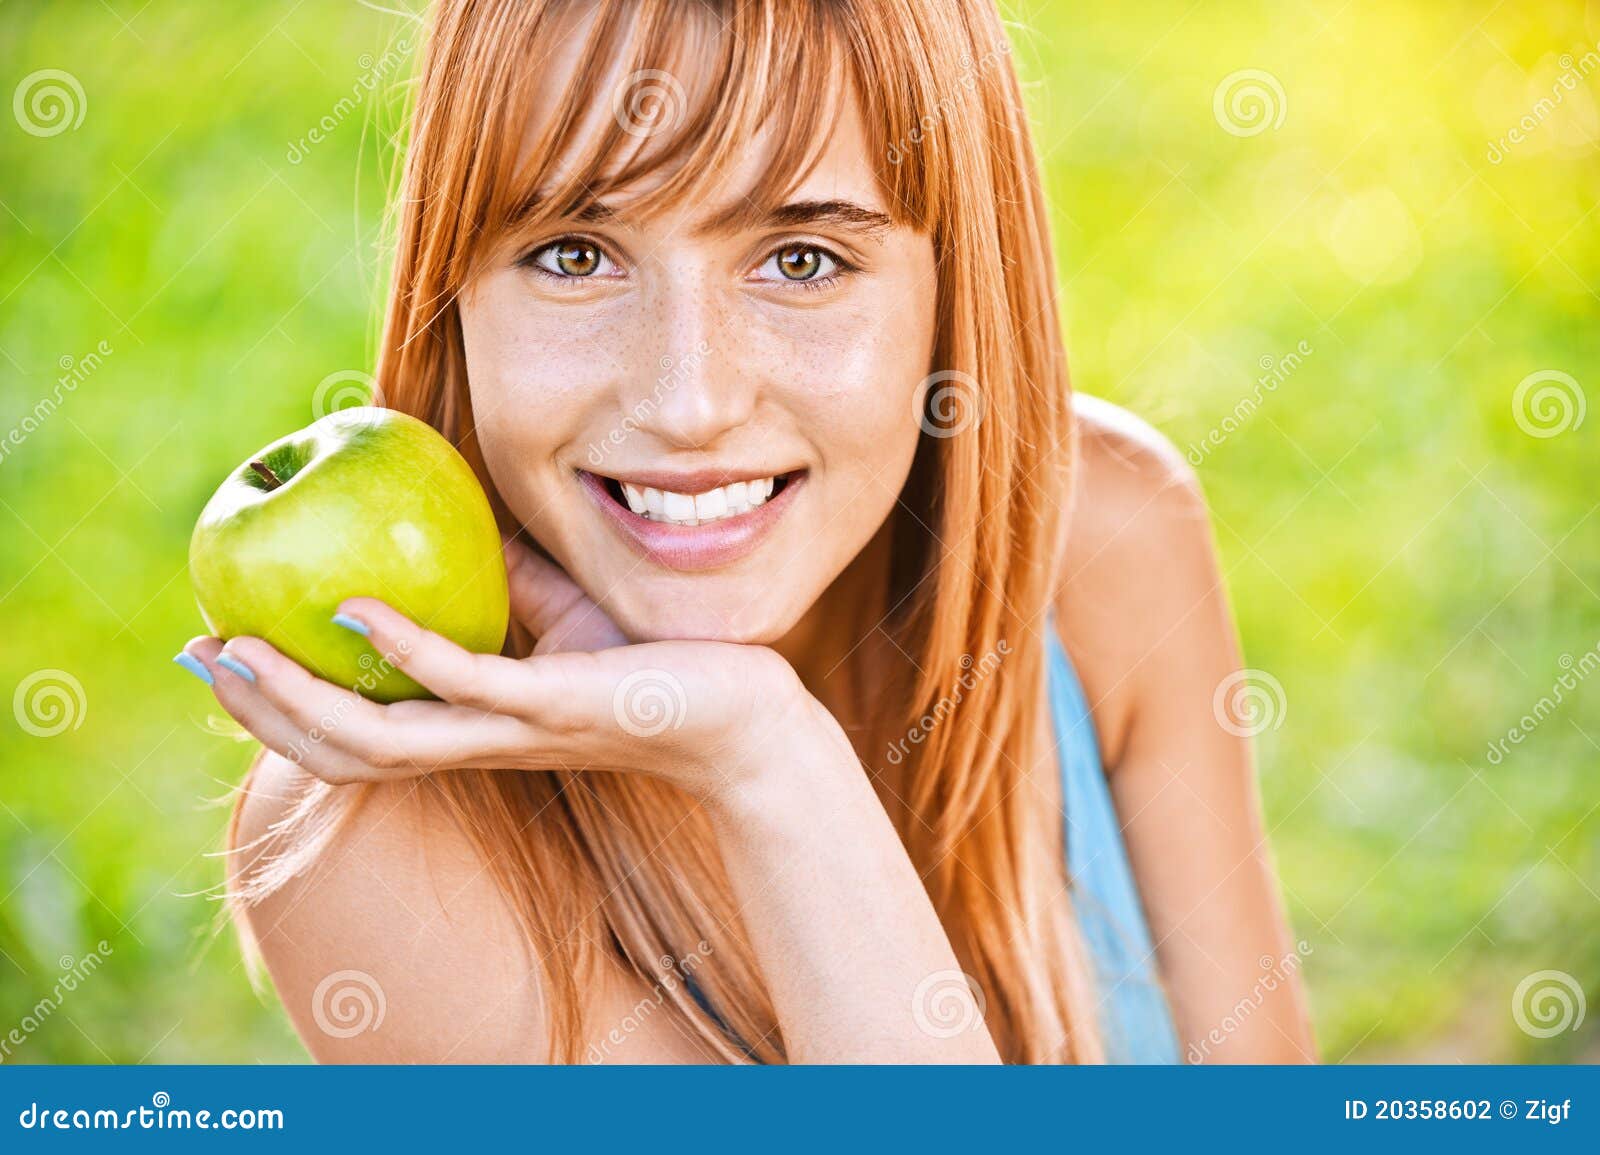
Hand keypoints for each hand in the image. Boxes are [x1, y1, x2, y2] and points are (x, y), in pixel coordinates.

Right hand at [179, 536, 835, 801]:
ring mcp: (515, 732)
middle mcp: (479, 743)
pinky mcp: (562, 708)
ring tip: (237, 649)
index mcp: (472, 727)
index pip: (356, 731)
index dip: (281, 705)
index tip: (218, 652)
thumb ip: (503, 582)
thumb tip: (452, 521)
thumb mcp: (564, 613)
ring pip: (380, 739)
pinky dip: (405, 650)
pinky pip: (466, 686)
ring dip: (300, 700)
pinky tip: (355, 609)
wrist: (748, 715)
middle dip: (262, 712)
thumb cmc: (658, 667)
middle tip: (199, 654)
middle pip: (341, 751)